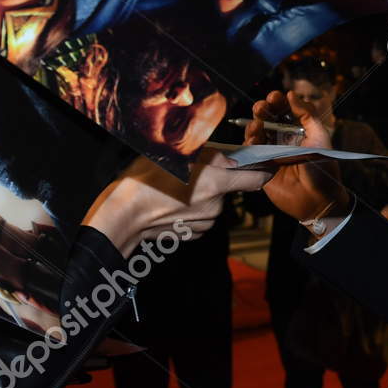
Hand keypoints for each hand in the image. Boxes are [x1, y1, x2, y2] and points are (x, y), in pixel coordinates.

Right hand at [82, 148, 271, 256]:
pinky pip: (203, 214)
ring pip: (215, 199)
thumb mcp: (175, 156)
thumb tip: (226, 156)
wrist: (123, 218)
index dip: (263, 169)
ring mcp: (206, 221)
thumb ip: (207, 155)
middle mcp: (216, 204)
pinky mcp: (195, 232)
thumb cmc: (144, 182)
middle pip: (231, 186)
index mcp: (215, 182)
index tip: (264, 163)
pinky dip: (195, 206)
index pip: (257, 178)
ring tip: (178, 185)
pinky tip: (174, 200)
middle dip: (221, 176)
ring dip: (205, 191)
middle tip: (198, 168)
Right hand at [248, 88, 348, 222]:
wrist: (318, 200)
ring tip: (258, 123)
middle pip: (267, 118)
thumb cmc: (323, 168)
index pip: (283, 110)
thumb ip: (307, 115)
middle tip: (262, 106)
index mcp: (297, 130)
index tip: (275, 96)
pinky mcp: (262, 166)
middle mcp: (282, 138)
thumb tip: (291, 93)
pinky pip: (251, 152)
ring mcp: (270, 152)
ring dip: (254, 124)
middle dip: (262, 109)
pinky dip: (249, 142)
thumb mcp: (320, 137)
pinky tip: (253, 138)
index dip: (277, 101)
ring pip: (256, 133)